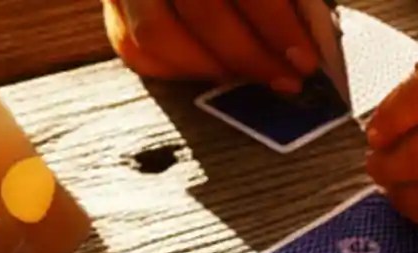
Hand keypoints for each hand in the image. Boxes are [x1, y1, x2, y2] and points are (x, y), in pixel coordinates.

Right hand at [101, 0, 316, 91]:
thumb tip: (307, 38)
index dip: (276, 23)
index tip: (306, 60)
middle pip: (198, 6)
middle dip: (249, 54)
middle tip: (286, 80)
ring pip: (154, 34)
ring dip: (211, 68)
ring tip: (248, 77)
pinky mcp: (110, 3)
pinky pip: (132, 47)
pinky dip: (176, 68)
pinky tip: (213, 70)